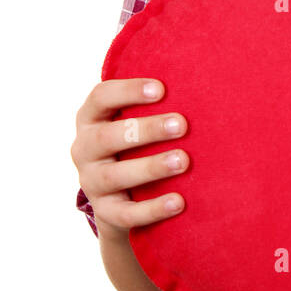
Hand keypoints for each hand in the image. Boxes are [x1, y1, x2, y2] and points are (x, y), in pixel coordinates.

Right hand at [70, 78, 189, 240]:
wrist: (121, 196)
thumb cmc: (139, 142)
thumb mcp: (136, 119)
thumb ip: (156, 102)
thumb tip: (205, 76)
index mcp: (91, 118)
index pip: (101, 97)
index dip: (128, 91)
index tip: (161, 89)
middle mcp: (85, 149)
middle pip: (107, 137)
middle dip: (146, 129)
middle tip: (181, 124)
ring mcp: (92, 182)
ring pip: (115, 176)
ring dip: (151, 167)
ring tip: (184, 160)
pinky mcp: (106, 212)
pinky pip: (126, 214)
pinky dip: (152, 209)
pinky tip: (178, 202)